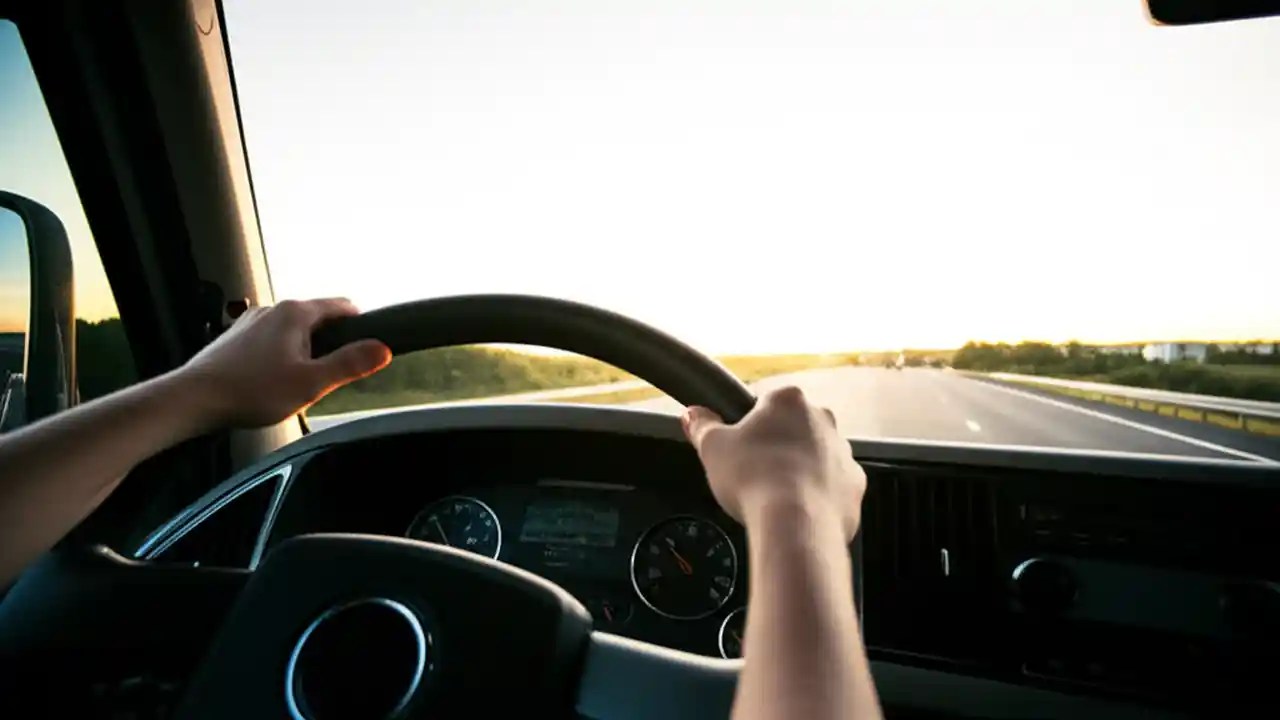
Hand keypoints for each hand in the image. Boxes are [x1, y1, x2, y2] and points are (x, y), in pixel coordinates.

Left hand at [177, 298, 390, 427]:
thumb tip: (383, 349)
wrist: (194, 399)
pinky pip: (271, 341)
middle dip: (330, 344)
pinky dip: (280, 356)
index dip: (361, 325)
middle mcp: (273, 309)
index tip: (368, 345)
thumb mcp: (312, 383)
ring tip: (299, 383)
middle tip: (331, 376)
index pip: (342, 306)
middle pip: (317, 319)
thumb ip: (350, 364)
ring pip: (293, 331)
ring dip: (303, 351)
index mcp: (296, 313)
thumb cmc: (251, 391)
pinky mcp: (236, 338)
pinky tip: (272, 382)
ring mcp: (251, 321)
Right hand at [682, 386, 865, 540]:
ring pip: (817, 457)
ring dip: (799, 470)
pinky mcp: (855, 485)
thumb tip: (693, 415)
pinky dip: (817, 496)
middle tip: (755, 472)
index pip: (766, 402)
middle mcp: (823, 419)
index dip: (749, 426)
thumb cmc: (754, 478)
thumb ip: (702, 426)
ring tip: (775, 496)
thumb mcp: (712, 448)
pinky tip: (798, 511)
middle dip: (778, 446)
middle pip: (795, 428)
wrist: (796, 524)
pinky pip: (833, 486)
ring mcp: (844, 452)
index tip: (740, 447)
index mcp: (789, 400)